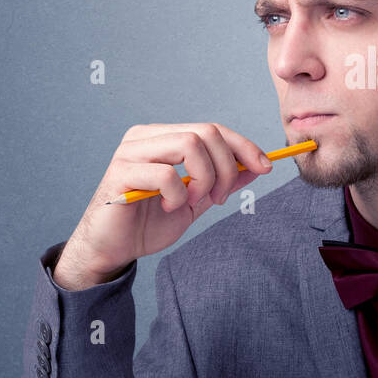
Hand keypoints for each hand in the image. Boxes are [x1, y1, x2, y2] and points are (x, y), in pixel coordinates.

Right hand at [53, 123, 272, 289]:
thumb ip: (222, 182)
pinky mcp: (120, 173)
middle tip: (220, 198)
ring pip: (188, 144)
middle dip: (226, 167)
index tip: (265, 167)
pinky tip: (167, 207)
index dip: (243, 146)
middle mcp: (145, 137)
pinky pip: (165, 174)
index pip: (212, 129)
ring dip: (204, 178)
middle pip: (205, 133)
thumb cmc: (149, 223)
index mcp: (163, 137)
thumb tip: (256, 166)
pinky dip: (177, 195)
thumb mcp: (196, 201)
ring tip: (194, 202)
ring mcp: (130, 152)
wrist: (112, 249)